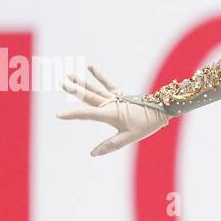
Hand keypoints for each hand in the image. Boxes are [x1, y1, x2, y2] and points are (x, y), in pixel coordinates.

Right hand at [56, 64, 170, 155]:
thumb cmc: (145, 125)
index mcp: (111, 114)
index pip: (88, 114)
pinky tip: (92, 67)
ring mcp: (115, 98)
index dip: (73, 115)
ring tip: (68, 75)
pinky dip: (100, 76)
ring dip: (81, 82)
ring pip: (95, 89)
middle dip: (74, 90)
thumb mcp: (128, 138)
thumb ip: (110, 145)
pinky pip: (108, 84)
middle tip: (60, 82)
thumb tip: (93, 153)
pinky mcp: (121, 95)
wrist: (161, 111)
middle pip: (89, 96)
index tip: (59, 115)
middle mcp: (110, 104)